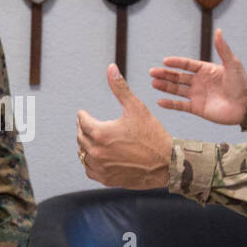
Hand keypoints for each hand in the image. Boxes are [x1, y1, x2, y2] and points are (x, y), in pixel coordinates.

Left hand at [76, 64, 172, 188]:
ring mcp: (100, 167)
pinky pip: (90, 170)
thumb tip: (111, 67)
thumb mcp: (137, 108)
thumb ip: (120, 88)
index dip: (83, 115)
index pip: (82, 121)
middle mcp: (96, 152)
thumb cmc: (153, 135)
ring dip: (86, 146)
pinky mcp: (106, 179)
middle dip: (83, 129)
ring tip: (92, 139)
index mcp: (100, 133)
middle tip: (86, 125)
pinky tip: (98, 156)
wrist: (166, 165)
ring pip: (83, 154)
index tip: (84, 113)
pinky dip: (91, 162)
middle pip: (80, 137)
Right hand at [149, 28, 246, 125]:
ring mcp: (197, 95)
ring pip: (177, 90)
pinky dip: (170, 104)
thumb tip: (218, 30)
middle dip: (165, 74)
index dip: (176, 63)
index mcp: (206, 70)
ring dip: (165, 87)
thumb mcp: (232, 64)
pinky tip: (160, 101)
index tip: (165, 61)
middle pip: (178, 77)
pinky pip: (181, 105)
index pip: (187, 65)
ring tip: (153, 83)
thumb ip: (223, 49)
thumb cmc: (242, 84)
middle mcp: (199, 82)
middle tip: (152, 72)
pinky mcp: (197, 108)